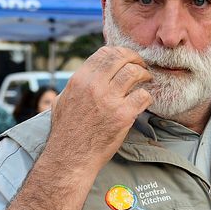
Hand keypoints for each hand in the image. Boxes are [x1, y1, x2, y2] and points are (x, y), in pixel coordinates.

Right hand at [46, 46, 152, 170]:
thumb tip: (89, 74)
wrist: (71, 157)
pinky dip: (147, 96)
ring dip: (144, 75)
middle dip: (135, 59)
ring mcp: (109, 100)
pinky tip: (144, 101)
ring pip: (134, 73)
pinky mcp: (122, 115)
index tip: (127, 59)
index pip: (104, 53)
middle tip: (142, 66)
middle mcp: (94, 86)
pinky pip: (142, 96)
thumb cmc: (67, 131)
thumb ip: (77, 85)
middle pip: (121, 58)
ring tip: (146, 80)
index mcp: (79, 80)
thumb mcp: (63, 100)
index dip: (120, 53)